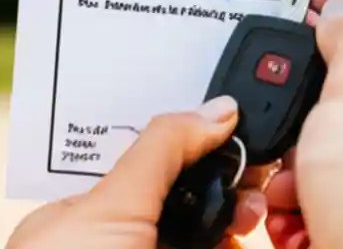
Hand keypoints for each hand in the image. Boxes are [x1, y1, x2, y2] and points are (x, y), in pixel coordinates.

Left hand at [7, 97, 266, 248]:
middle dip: (230, 188)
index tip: (242, 133)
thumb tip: (216, 108)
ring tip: (257, 219)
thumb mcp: (107, 211)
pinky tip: (257, 237)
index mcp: (81, 221)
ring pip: (210, 237)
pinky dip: (240, 244)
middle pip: (188, 202)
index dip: (200, 148)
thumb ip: (161, 151)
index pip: (150, 166)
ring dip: (242, 219)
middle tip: (260, 186)